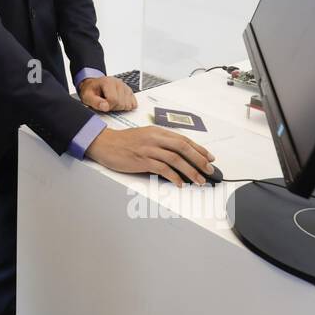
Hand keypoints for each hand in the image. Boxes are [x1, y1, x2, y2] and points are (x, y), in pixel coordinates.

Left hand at [78, 75, 136, 112]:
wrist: (93, 86)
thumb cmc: (91, 91)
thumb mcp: (87, 96)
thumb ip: (95, 102)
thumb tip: (105, 107)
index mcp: (108, 82)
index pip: (114, 100)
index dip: (107, 106)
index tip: (102, 105)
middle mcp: (118, 82)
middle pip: (121, 103)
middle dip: (113, 107)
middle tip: (106, 103)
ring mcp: (125, 87)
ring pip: (128, 105)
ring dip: (119, 107)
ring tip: (111, 102)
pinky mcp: (130, 91)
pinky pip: (133, 104)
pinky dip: (126, 106)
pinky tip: (118, 103)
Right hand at [85, 125, 215, 186]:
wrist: (104, 144)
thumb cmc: (124, 142)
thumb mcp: (144, 136)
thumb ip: (160, 142)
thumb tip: (178, 153)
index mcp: (157, 131)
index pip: (183, 139)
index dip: (199, 149)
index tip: (210, 158)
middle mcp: (155, 138)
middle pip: (183, 147)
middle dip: (199, 160)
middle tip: (209, 170)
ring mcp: (148, 149)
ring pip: (176, 159)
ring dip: (190, 171)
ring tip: (199, 180)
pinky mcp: (141, 160)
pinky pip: (162, 169)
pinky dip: (174, 176)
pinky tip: (180, 183)